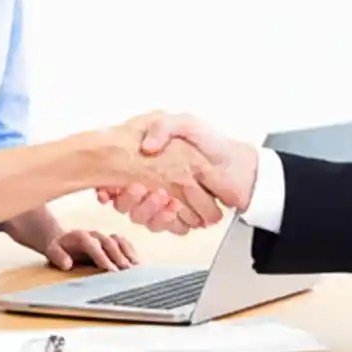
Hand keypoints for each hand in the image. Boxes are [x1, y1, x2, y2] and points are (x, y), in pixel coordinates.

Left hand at [43, 229, 138, 270]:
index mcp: (80, 236)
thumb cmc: (58, 248)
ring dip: (127, 254)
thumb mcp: (51, 251)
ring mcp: (104, 236)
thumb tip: (67, 264)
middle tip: (126, 271)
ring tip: (135, 268)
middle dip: (118, 257)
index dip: (101, 256)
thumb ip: (58, 256)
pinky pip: (124, 243)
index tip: (110, 269)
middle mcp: (94, 234)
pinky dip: (131, 252)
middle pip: (109, 242)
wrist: (62, 239)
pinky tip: (137, 263)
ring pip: (119, 241)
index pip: (92, 245)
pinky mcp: (111, 241)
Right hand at [99, 112, 257, 230]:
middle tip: (144, 190)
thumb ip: (164, 126)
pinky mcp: (182, 217)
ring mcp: (167, 202)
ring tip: (166, 200)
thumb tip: (147, 147)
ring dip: (151, 211)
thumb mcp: (187, 124)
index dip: (111, 187)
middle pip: (126, 204)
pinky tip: (176, 211)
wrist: (239, 164)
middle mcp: (153, 184)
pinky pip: (166, 228)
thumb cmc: (212, 143)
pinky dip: (169, 222)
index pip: (117, 181)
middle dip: (132, 200)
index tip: (120, 184)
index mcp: (149, 164)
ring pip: (144, 218)